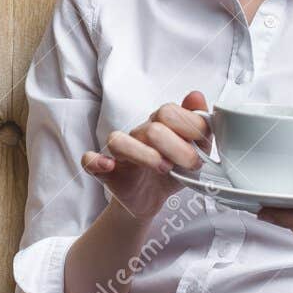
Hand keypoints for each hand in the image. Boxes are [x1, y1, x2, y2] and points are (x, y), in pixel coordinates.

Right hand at [81, 89, 213, 221]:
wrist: (154, 198)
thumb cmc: (175, 170)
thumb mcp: (197, 148)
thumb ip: (199, 122)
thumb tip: (196, 95)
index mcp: (159, 124)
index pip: (168, 112)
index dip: (188, 128)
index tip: (202, 147)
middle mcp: (138, 134)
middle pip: (151, 129)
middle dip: (177, 148)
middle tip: (191, 165)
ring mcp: (120, 153)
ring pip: (119, 142)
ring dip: (145, 156)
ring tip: (164, 169)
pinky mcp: (106, 172)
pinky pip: (90, 161)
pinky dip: (96, 162)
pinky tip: (108, 166)